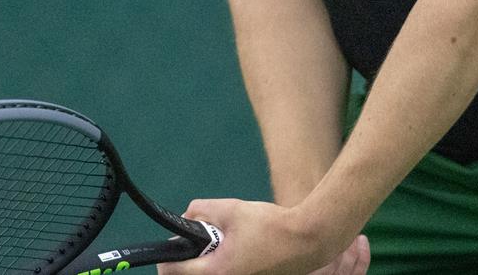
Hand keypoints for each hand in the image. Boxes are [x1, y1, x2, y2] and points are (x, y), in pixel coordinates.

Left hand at [157, 198, 368, 274]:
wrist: (308, 241)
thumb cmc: (270, 225)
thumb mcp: (231, 209)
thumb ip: (202, 210)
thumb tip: (187, 215)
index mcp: (216, 272)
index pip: (172, 271)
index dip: (168, 255)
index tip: (177, 241)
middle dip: (187, 261)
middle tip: (199, 241)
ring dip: (206, 264)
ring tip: (221, 244)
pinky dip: (223, 267)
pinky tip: (236, 251)